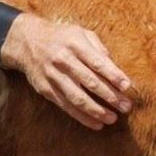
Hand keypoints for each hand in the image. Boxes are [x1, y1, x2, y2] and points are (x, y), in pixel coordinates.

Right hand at [0, 12, 134, 129]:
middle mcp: (63, 60)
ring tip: (112, 118)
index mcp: (75, 44)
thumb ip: (99, 48)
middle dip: (110, 96)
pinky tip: (96, 123)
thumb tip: (115, 68)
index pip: (97, 62)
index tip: (127, 86)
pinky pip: (66, 106)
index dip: (113, 75)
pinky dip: (82, 116)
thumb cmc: (62, 37)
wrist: (27, 42)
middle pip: (90, 82)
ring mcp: (53, 76)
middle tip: (126, 106)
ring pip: (77, 98)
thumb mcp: (81, 33)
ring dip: (96, 111)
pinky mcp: (46, 90)